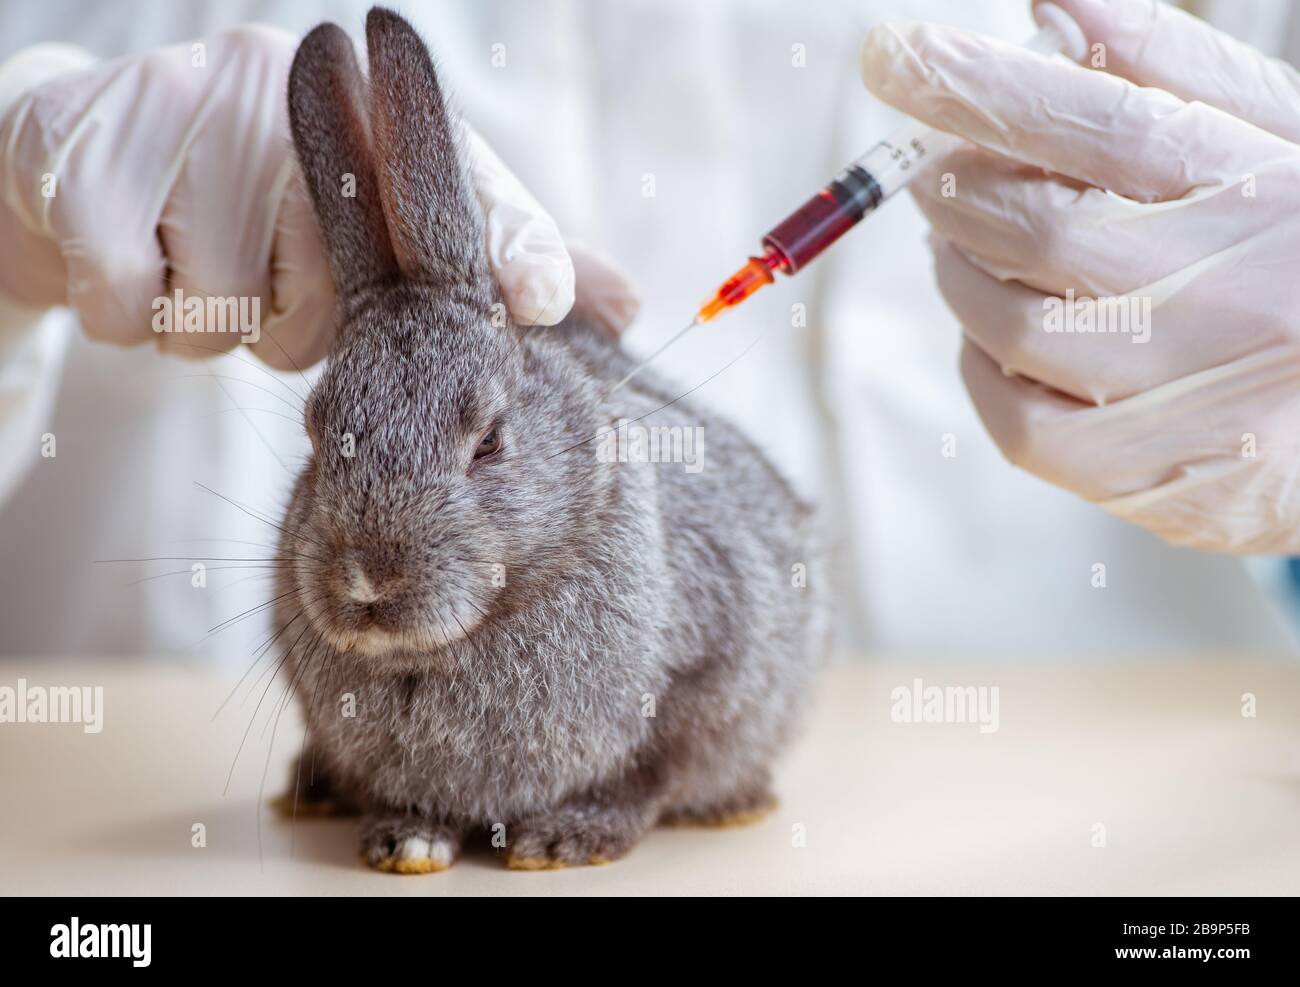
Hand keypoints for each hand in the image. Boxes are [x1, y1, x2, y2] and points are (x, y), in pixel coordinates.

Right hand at [0, 25, 637, 367]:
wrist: (92, 158)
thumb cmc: (269, 209)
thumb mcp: (391, 240)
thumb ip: (504, 262)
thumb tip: (633, 307)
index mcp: (376, 121)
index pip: (462, 190)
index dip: (508, 249)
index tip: (536, 304)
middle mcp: (291, 91)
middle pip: (323, 302)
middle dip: (294, 327)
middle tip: (269, 282)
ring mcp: (188, 109)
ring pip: (225, 311)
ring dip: (210, 323)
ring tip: (199, 263)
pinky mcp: (87, 154)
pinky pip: (132, 305)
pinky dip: (130, 315)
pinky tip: (133, 259)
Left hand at [859, 0, 1299, 552]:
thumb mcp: (1277, 139)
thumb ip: (1169, 70)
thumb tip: (1054, 5)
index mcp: (1264, 194)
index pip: (1098, 124)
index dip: (981, 87)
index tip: (894, 55)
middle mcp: (1229, 298)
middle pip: (1038, 228)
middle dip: (957, 187)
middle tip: (937, 167)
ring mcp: (1187, 398)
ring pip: (1010, 326)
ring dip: (958, 271)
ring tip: (965, 242)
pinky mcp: (1146, 477)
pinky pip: (1016, 420)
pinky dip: (980, 364)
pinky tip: (997, 333)